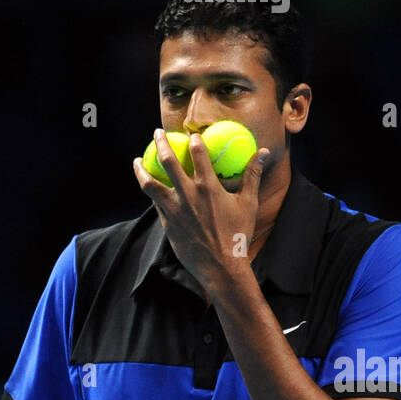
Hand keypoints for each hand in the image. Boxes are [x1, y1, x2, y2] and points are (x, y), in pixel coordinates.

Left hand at [133, 129, 270, 290]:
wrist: (220, 266)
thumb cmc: (237, 234)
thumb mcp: (248, 203)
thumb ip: (252, 175)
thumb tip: (263, 153)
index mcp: (208, 186)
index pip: (198, 154)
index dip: (193, 140)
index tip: (191, 134)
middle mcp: (188, 195)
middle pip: (168, 161)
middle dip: (161, 143)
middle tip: (157, 133)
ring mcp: (174, 209)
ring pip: (150, 184)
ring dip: (142, 170)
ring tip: (137, 161)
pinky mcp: (167, 223)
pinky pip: (155, 203)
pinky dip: (150, 192)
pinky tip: (147, 187)